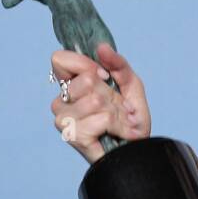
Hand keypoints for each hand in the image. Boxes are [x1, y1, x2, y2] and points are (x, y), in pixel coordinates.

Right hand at [49, 43, 150, 164]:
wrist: (137, 151)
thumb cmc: (130, 119)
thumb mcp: (131, 85)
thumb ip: (119, 64)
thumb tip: (102, 47)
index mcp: (71, 85)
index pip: (59, 59)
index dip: (85, 64)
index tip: (104, 76)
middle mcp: (62, 102)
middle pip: (86, 80)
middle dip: (112, 95)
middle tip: (118, 109)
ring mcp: (64, 120)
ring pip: (96, 100)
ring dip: (118, 112)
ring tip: (119, 122)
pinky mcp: (73, 137)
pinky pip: (103, 119)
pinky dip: (119, 126)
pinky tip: (117, 133)